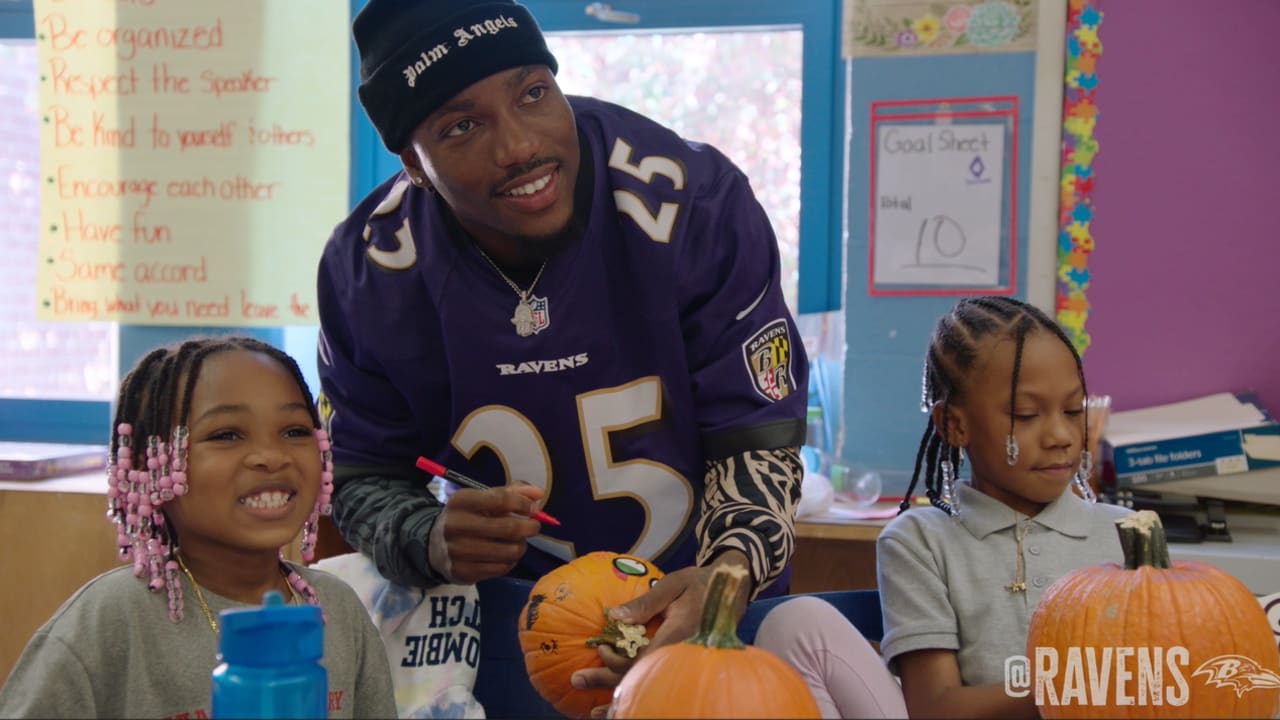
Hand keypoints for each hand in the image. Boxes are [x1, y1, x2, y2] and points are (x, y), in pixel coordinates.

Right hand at [427, 484, 543, 584]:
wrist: (434, 544)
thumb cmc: (466, 517)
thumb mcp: (482, 499)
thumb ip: (510, 492)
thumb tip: (538, 493)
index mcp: (460, 501)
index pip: (500, 500)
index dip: (523, 504)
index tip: (533, 509)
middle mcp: (455, 525)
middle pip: (507, 528)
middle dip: (528, 528)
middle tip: (533, 527)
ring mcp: (457, 551)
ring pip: (507, 552)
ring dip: (520, 546)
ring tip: (517, 542)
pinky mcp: (462, 572)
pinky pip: (500, 569)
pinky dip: (510, 562)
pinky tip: (506, 555)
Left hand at [570, 552, 752, 717]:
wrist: (732, 587)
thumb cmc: (699, 583)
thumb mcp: (673, 584)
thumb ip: (646, 602)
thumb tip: (614, 616)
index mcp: (680, 633)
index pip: (645, 657)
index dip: (619, 660)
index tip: (601, 649)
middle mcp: (682, 652)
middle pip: (642, 675)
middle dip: (608, 682)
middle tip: (577, 681)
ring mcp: (684, 661)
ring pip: (649, 683)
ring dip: (621, 695)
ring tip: (593, 713)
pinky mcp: (682, 662)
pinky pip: (657, 679)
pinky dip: (637, 691)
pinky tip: (618, 707)